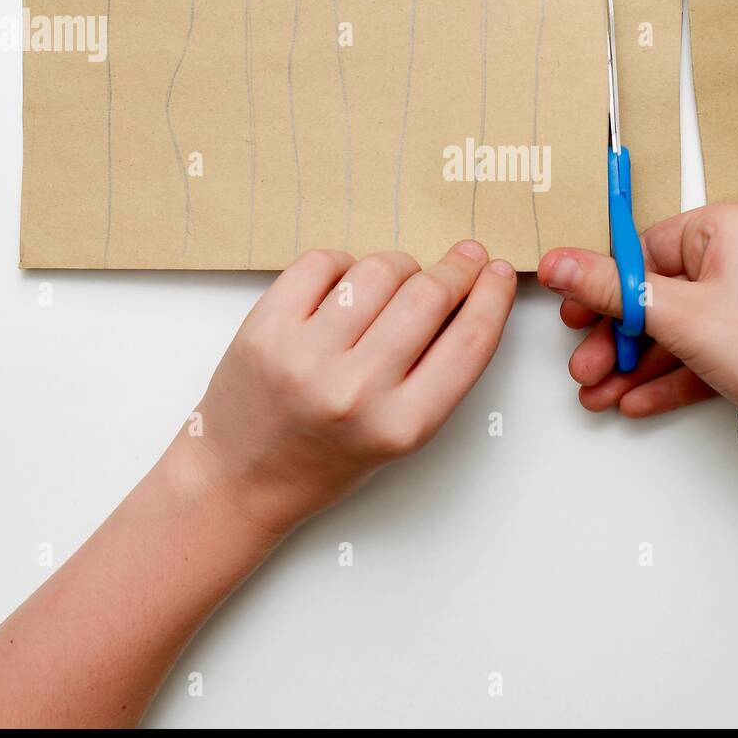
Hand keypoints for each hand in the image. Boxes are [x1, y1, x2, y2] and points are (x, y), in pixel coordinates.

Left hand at [184, 241, 516, 536]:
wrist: (239, 478)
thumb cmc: (325, 458)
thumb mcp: (399, 433)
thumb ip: (436, 370)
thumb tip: (469, 291)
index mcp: (400, 426)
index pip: (469, 342)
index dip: (492, 297)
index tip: (498, 273)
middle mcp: (354, 391)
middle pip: (428, 296)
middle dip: (455, 270)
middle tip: (462, 259)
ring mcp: (304, 356)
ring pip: (378, 270)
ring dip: (399, 265)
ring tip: (396, 280)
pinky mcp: (265, 328)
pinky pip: (323, 263)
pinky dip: (343, 265)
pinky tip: (344, 286)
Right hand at [537, 204, 737, 423]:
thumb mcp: (676, 315)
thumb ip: (609, 289)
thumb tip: (557, 262)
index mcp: (727, 227)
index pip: (645, 247)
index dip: (604, 286)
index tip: (572, 314)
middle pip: (657, 292)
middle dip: (614, 337)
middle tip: (584, 366)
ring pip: (675, 329)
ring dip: (633, 364)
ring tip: (599, 394)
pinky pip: (699, 353)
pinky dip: (667, 376)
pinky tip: (633, 401)